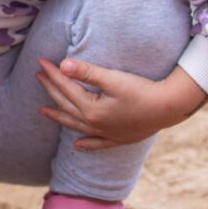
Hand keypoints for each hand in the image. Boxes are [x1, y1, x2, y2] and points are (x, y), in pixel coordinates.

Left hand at [34, 58, 207, 149]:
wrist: (170, 107)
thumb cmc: (142, 90)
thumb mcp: (113, 79)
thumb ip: (87, 72)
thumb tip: (63, 64)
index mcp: (91, 110)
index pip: (65, 88)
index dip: (52, 73)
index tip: (40, 62)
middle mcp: (94, 125)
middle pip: (66, 104)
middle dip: (51, 89)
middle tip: (37, 76)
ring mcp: (106, 134)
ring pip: (75, 125)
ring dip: (58, 116)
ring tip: (43, 111)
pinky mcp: (119, 138)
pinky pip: (97, 143)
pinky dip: (86, 144)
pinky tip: (77, 146)